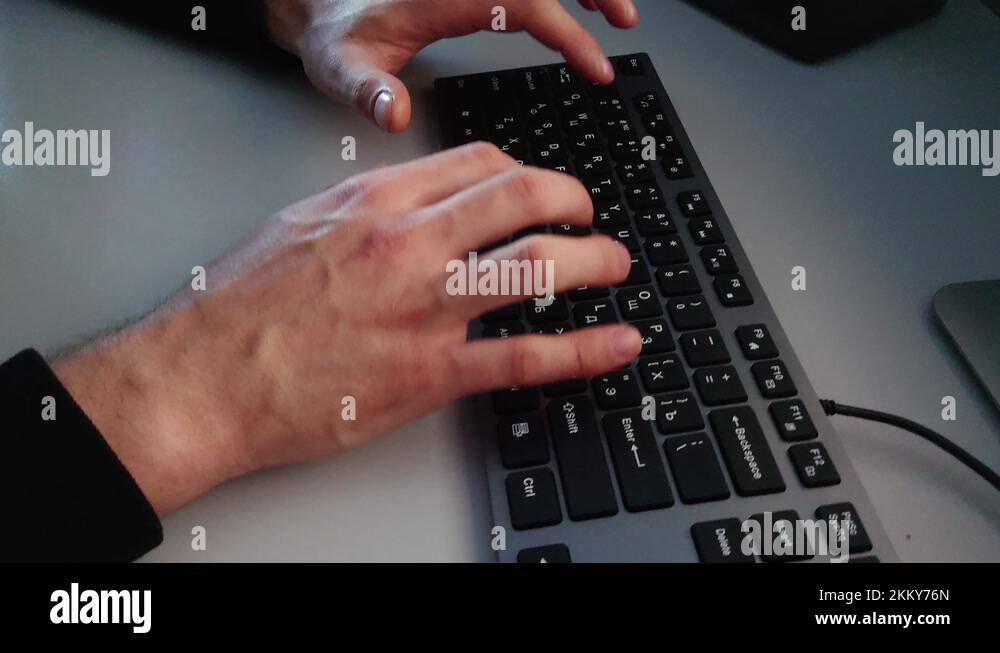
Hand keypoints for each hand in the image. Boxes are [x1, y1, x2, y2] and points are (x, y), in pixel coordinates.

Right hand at [53, 143, 641, 516]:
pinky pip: (524, 356)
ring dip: (595, 260)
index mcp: (374, 202)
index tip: (540, 189)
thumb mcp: (299, 226)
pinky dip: (585, 351)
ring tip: (615, 265)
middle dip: (572, 199)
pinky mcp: (428, 373)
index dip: (526, 172)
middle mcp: (406, 242)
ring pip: (538, 264)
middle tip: (588, 216)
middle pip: (521, 196)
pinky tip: (616, 344)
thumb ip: (365, 211)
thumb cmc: (237, 307)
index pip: (478, 164)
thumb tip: (412, 207)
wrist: (201, 379)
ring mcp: (423, 307)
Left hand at [264, 0, 638, 130]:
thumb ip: (364, 89)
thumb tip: (390, 112)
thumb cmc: (332, 33)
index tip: (594, 65)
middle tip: (627, 20)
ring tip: (620, 11)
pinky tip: (578, 3)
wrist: (313, 2)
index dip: (564, 32)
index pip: (521, 4)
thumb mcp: (338, 66)